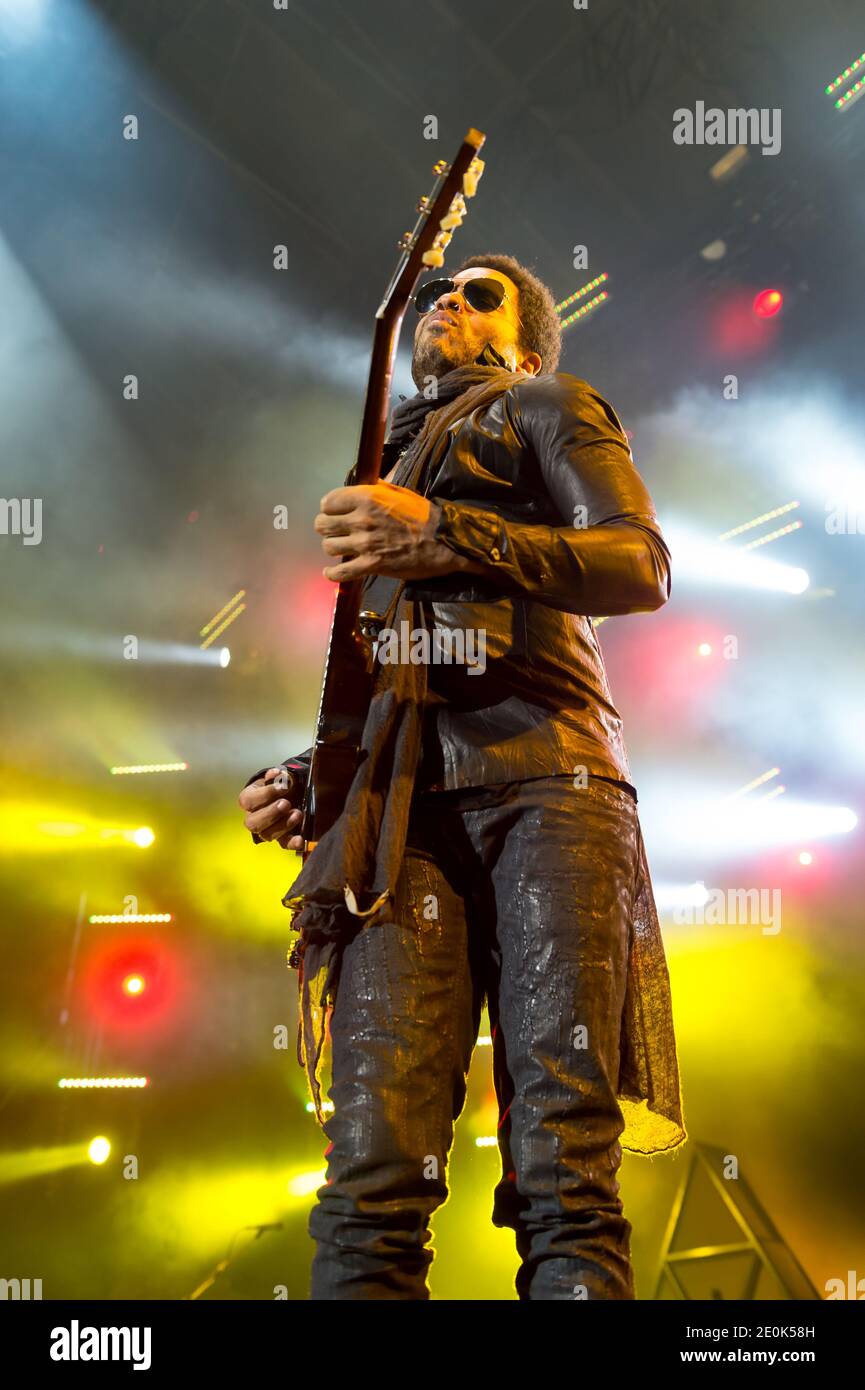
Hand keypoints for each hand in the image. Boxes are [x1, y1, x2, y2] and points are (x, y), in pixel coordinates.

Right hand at [238, 767, 303, 849]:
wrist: (290, 794)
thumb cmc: (279, 785)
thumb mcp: (277, 778)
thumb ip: (277, 776)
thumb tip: (277, 774)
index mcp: (249, 800)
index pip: (248, 800)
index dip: (265, 794)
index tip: (283, 786)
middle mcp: (254, 817)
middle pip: (253, 822)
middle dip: (271, 813)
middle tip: (286, 804)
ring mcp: (266, 830)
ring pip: (267, 834)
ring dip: (283, 825)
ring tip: (297, 814)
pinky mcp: (281, 838)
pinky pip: (283, 844)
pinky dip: (292, 843)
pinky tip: (300, 840)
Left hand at [314, 482, 471, 582]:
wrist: (442, 539)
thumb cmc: (423, 514)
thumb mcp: (398, 492)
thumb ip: (376, 489)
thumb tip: (363, 485)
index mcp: (366, 497)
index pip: (328, 502)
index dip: (330, 508)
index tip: (334, 513)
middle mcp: (361, 519)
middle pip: (323, 525)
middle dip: (328, 528)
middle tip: (336, 531)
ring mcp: (365, 543)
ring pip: (329, 547)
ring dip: (334, 548)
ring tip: (341, 549)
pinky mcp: (371, 565)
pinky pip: (341, 572)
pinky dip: (333, 573)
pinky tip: (331, 572)